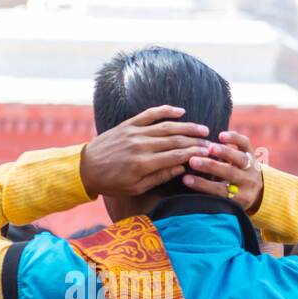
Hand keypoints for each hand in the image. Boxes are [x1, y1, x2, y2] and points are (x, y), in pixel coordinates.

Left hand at [79, 105, 211, 196]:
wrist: (85, 168)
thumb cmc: (112, 183)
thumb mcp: (137, 187)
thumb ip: (160, 177)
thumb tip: (181, 167)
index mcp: (144, 163)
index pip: (177, 156)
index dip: (195, 154)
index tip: (209, 154)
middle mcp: (141, 145)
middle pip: (176, 140)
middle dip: (196, 141)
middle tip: (212, 143)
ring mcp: (134, 132)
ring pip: (167, 126)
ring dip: (187, 127)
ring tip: (203, 129)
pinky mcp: (128, 125)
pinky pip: (149, 114)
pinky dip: (165, 110)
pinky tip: (180, 111)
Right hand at [183, 130, 264, 211]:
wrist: (255, 189)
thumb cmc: (229, 194)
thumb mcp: (223, 199)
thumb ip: (209, 192)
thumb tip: (185, 181)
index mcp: (240, 197)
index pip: (220, 191)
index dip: (203, 185)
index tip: (186, 179)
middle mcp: (248, 182)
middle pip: (230, 173)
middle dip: (211, 166)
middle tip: (193, 161)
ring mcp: (252, 167)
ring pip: (240, 158)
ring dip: (224, 152)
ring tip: (209, 147)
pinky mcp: (252, 153)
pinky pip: (246, 144)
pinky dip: (235, 138)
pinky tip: (221, 136)